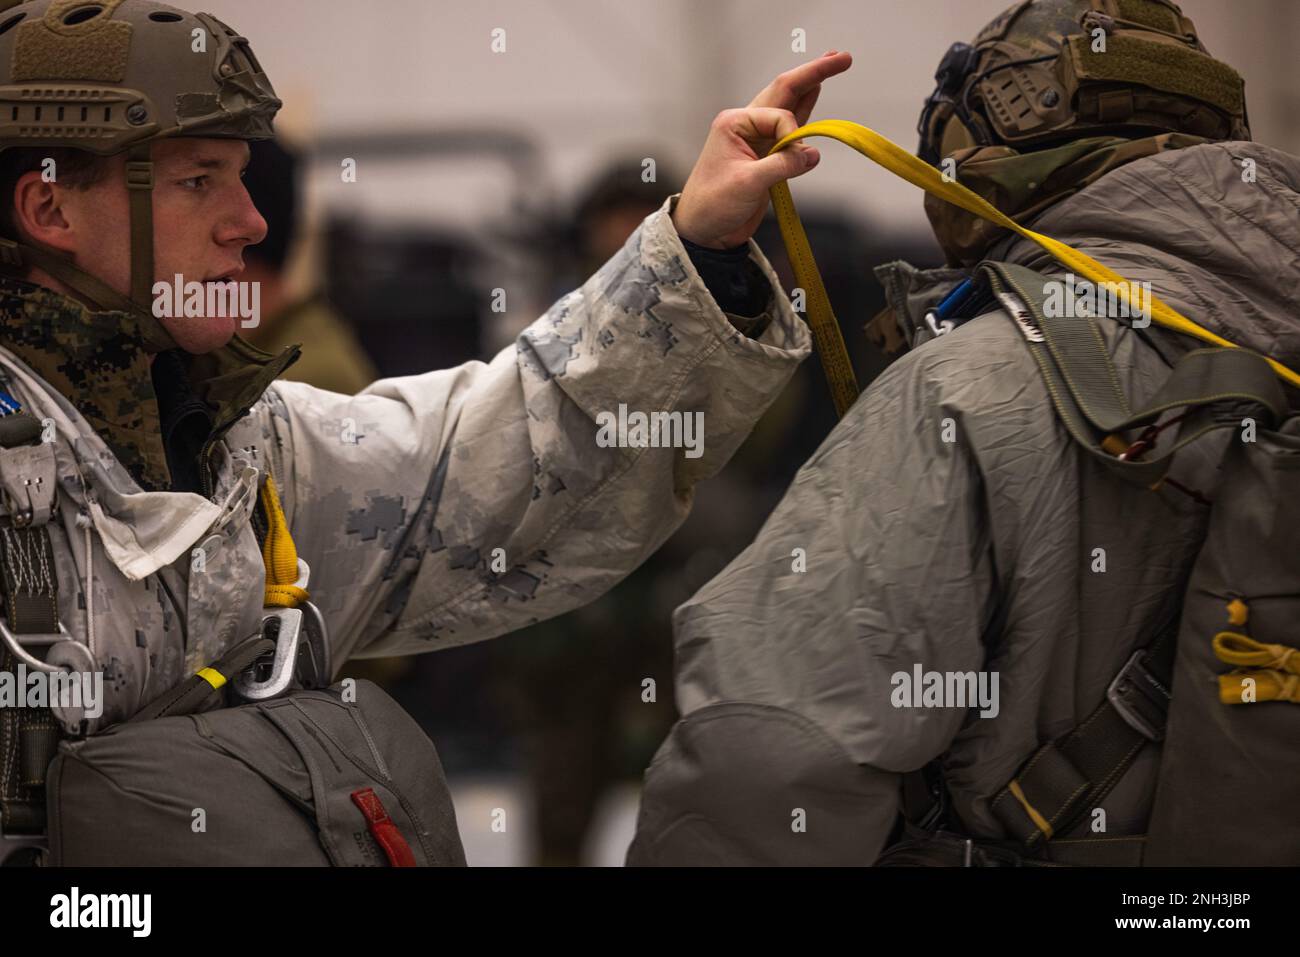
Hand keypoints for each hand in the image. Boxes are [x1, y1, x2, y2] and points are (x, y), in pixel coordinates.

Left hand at [672, 50, 851, 249]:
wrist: (704, 230)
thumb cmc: (713, 205)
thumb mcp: (747, 184)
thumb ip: (780, 166)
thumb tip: (812, 154)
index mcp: (734, 123)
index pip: (778, 116)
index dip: (793, 136)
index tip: (794, 161)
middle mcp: (745, 124)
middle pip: (784, 92)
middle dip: (813, 74)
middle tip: (842, 57)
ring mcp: (756, 139)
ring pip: (788, 105)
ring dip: (810, 86)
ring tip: (833, 62)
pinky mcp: (767, 156)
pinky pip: (789, 127)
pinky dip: (805, 110)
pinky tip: (815, 91)